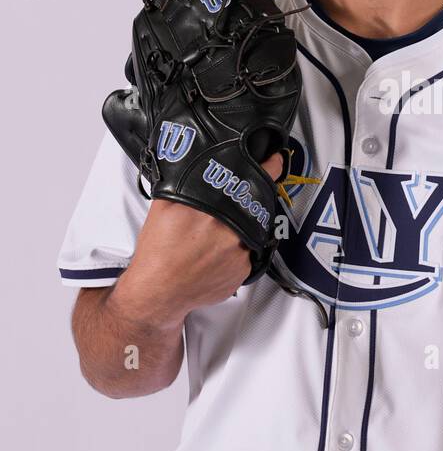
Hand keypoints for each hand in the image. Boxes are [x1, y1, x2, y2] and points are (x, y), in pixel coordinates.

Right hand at [118, 152, 285, 325]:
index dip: (269, 166)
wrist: (159, 291)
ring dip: (239, 230)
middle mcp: (231, 228)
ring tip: (213, 238)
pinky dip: (234, 252)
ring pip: (251, 230)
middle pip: (254, 206)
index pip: (253, 179)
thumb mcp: (164, 208)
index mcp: (212, 207)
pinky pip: (247, 253)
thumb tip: (199, 164)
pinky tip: (214, 256)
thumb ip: (186, 184)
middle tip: (230, 208)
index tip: (276, 159)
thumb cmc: (158, 251)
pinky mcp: (244, 270)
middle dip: (248, 203)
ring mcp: (240, 251)